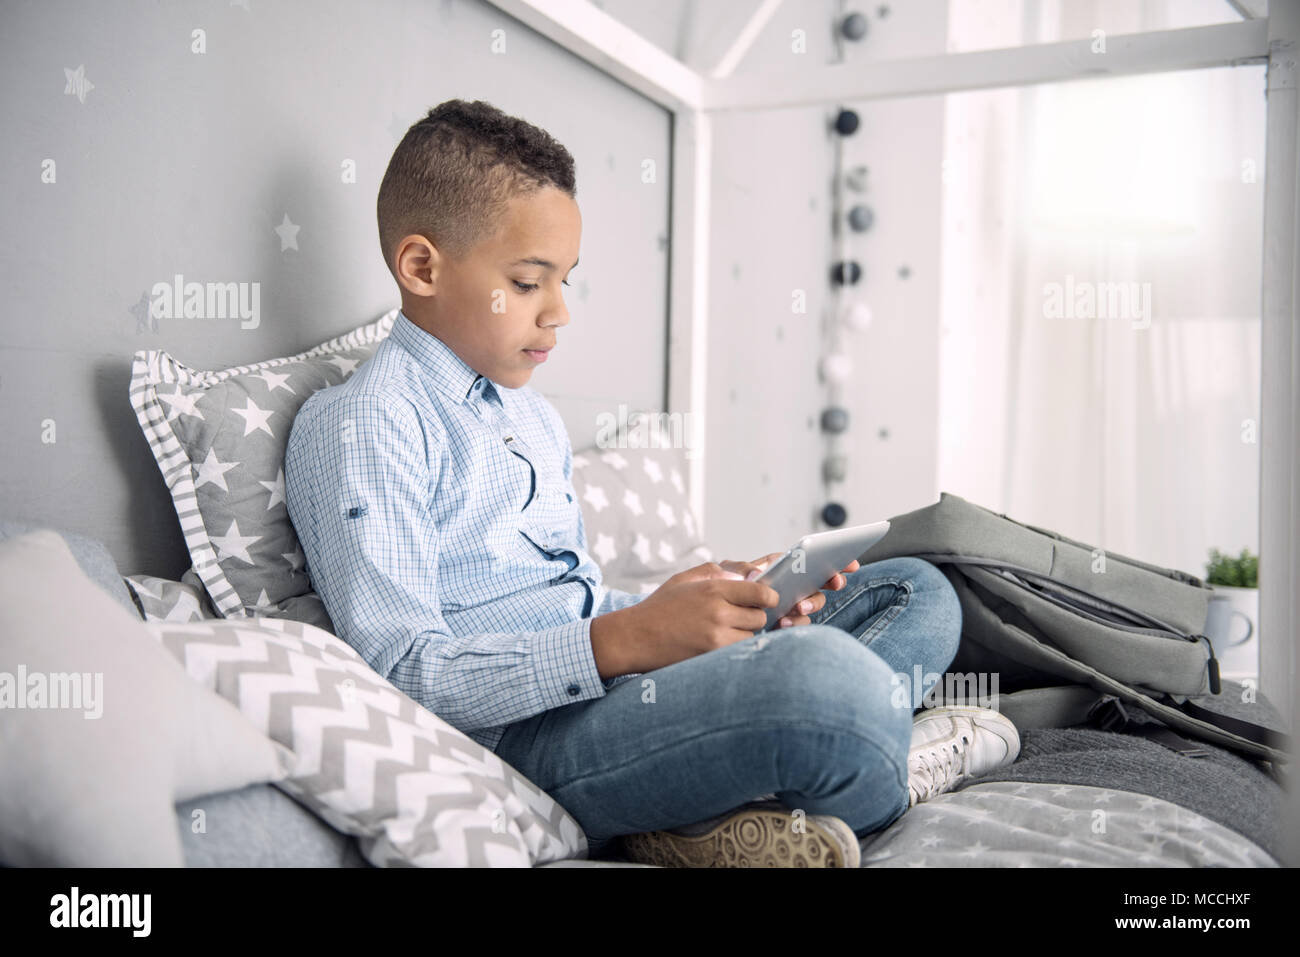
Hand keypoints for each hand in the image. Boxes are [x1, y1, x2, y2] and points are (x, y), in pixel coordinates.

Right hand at [607, 561, 781, 673]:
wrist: (633, 637)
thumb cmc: (659, 607)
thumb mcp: (684, 579)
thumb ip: (717, 572)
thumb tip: (747, 575)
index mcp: (713, 589)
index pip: (761, 593)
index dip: (769, 596)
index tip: (767, 599)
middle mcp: (718, 613)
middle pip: (759, 617)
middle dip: (754, 616)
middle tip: (741, 616)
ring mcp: (716, 638)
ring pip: (751, 637)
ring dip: (745, 634)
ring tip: (726, 631)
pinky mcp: (711, 658)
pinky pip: (738, 652)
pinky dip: (735, 648)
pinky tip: (720, 643)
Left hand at [723, 555, 858, 629]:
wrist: (711, 614)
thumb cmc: (718, 588)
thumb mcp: (725, 572)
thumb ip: (739, 570)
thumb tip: (756, 575)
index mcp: (780, 566)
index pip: (809, 558)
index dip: (832, 557)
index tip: (850, 561)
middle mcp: (789, 585)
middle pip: (817, 581)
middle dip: (831, 581)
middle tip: (835, 582)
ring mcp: (787, 605)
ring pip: (810, 604)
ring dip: (810, 605)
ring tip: (798, 608)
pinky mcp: (781, 623)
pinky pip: (796, 623)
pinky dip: (793, 623)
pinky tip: (782, 623)